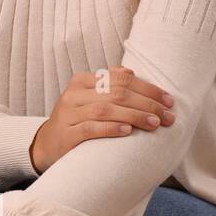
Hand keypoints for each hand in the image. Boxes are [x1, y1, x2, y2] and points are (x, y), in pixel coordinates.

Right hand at [30, 66, 175, 173]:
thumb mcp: (89, 98)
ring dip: (134, 116)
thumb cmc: (77, 120)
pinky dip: (111, 128)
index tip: (169, 101)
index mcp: (81, 81)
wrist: (47, 144)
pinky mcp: (67, 135)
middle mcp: (73, 95)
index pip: (120, 79)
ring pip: (106, 110)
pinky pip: (91, 128)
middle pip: (116, 93)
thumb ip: (108, 84)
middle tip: (168, 116)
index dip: (148, 89)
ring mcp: (68, 114)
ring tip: (155, 124)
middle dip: (147, 104)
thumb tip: (131, 72)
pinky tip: (128, 131)